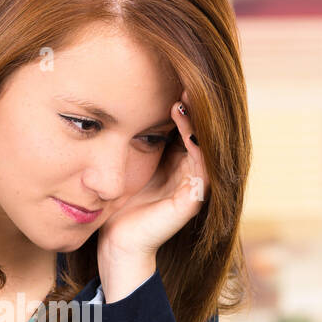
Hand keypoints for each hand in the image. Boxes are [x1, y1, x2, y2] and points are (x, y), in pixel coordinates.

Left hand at [96, 87, 205, 292]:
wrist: (116, 245)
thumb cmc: (119, 206)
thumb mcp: (127, 165)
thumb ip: (133, 141)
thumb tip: (123, 105)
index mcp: (177, 164)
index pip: (187, 127)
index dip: (184, 103)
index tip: (174, 76)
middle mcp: (190, 174)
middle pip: (201, 132)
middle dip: (195, 107)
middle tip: (186, 79)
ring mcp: (194, 188)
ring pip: (204, 146)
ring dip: (197, 122)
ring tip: (184, 99)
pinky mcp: (191, 202)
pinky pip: (201, 168)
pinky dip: (196, 146)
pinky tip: (186, 127)